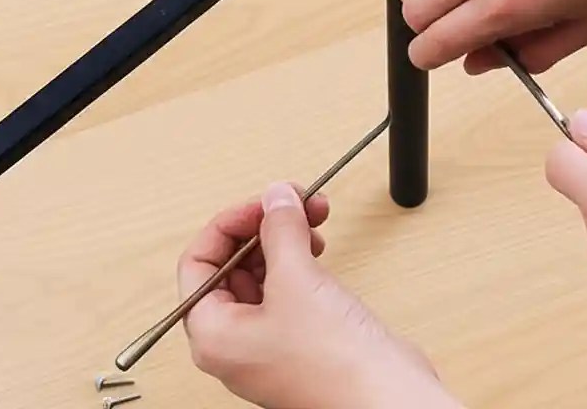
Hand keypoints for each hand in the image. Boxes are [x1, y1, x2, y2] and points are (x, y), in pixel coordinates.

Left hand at [178, 182, 460, 408]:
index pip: (198, 263)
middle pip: (230, 265)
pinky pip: (288, 288)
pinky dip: (300, 259)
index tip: (263, 202)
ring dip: (284, 238)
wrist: (387, 396)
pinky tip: (319, 245)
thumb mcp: (296, 279)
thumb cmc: (334, 363)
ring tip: (314, 216)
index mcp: (213, 335)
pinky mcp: (301, 338)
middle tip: (293, 200)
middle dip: (261, 227)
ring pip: (263, 273)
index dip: (229, 225)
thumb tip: (273, 197)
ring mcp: (268, 341)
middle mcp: (234, 341)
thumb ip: (278, 230)